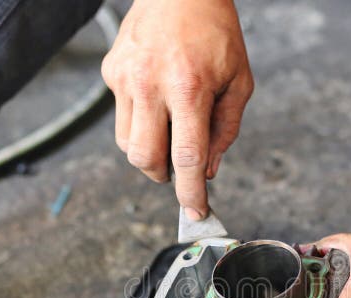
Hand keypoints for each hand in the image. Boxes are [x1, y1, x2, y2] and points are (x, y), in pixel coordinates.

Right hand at [101, 0, 253, 219]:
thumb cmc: (216, 32)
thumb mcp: (239, 81)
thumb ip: (225, 130)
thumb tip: (207, 170)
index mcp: (189, 88)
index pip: (186, 157)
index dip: (190, 193)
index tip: (196, 212)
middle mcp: (151, 84)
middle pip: (145, 159)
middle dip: (163, 176)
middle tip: (178, 170)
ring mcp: (126, 78)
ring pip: (127, 143)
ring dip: (149, 152)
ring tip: (169, 129)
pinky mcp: (111, 71)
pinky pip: (122, 115)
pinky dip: (140, 121)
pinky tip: (157, 98)